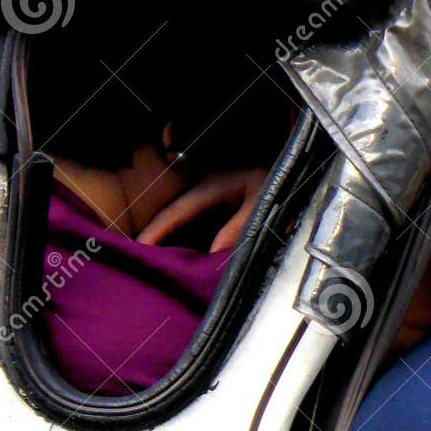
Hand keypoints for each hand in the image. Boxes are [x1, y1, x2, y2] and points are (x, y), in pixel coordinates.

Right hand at [137, 168, 267, 252]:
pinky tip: (183, 255)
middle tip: (138, 261)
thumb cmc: (276, 180)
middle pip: (173, 217)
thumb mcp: (259, 203)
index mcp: (209, 188)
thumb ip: (238, 227)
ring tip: (154, 262)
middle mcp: (204, 193)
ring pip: (184, 222)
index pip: (175, 213)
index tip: (139, 248)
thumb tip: (212, 253)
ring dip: (170, 240)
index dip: (155, 231)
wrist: (291, 167)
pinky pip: (199, 226)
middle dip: (155, 237)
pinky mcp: (221, 208)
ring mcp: (211, 200)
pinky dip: (188, 239)